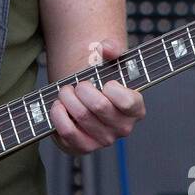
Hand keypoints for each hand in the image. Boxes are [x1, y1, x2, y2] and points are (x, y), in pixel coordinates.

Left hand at [49, 37, 146, 154]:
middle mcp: (123, 128)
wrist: (84, 99)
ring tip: (65, 91)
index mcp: (136, 109)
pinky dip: (58, 115)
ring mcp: (103, 140)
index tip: (104, 82)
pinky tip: (58, 106)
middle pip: (99, 106)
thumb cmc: (101, 81)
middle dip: (82, 88)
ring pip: (81, 117)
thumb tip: (106, 47)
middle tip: (76, 84)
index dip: (111, 88)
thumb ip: (113, 49)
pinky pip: (67, 132)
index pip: (128, 101)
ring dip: (67, 98)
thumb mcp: (111, 62)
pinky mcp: (83, 147)